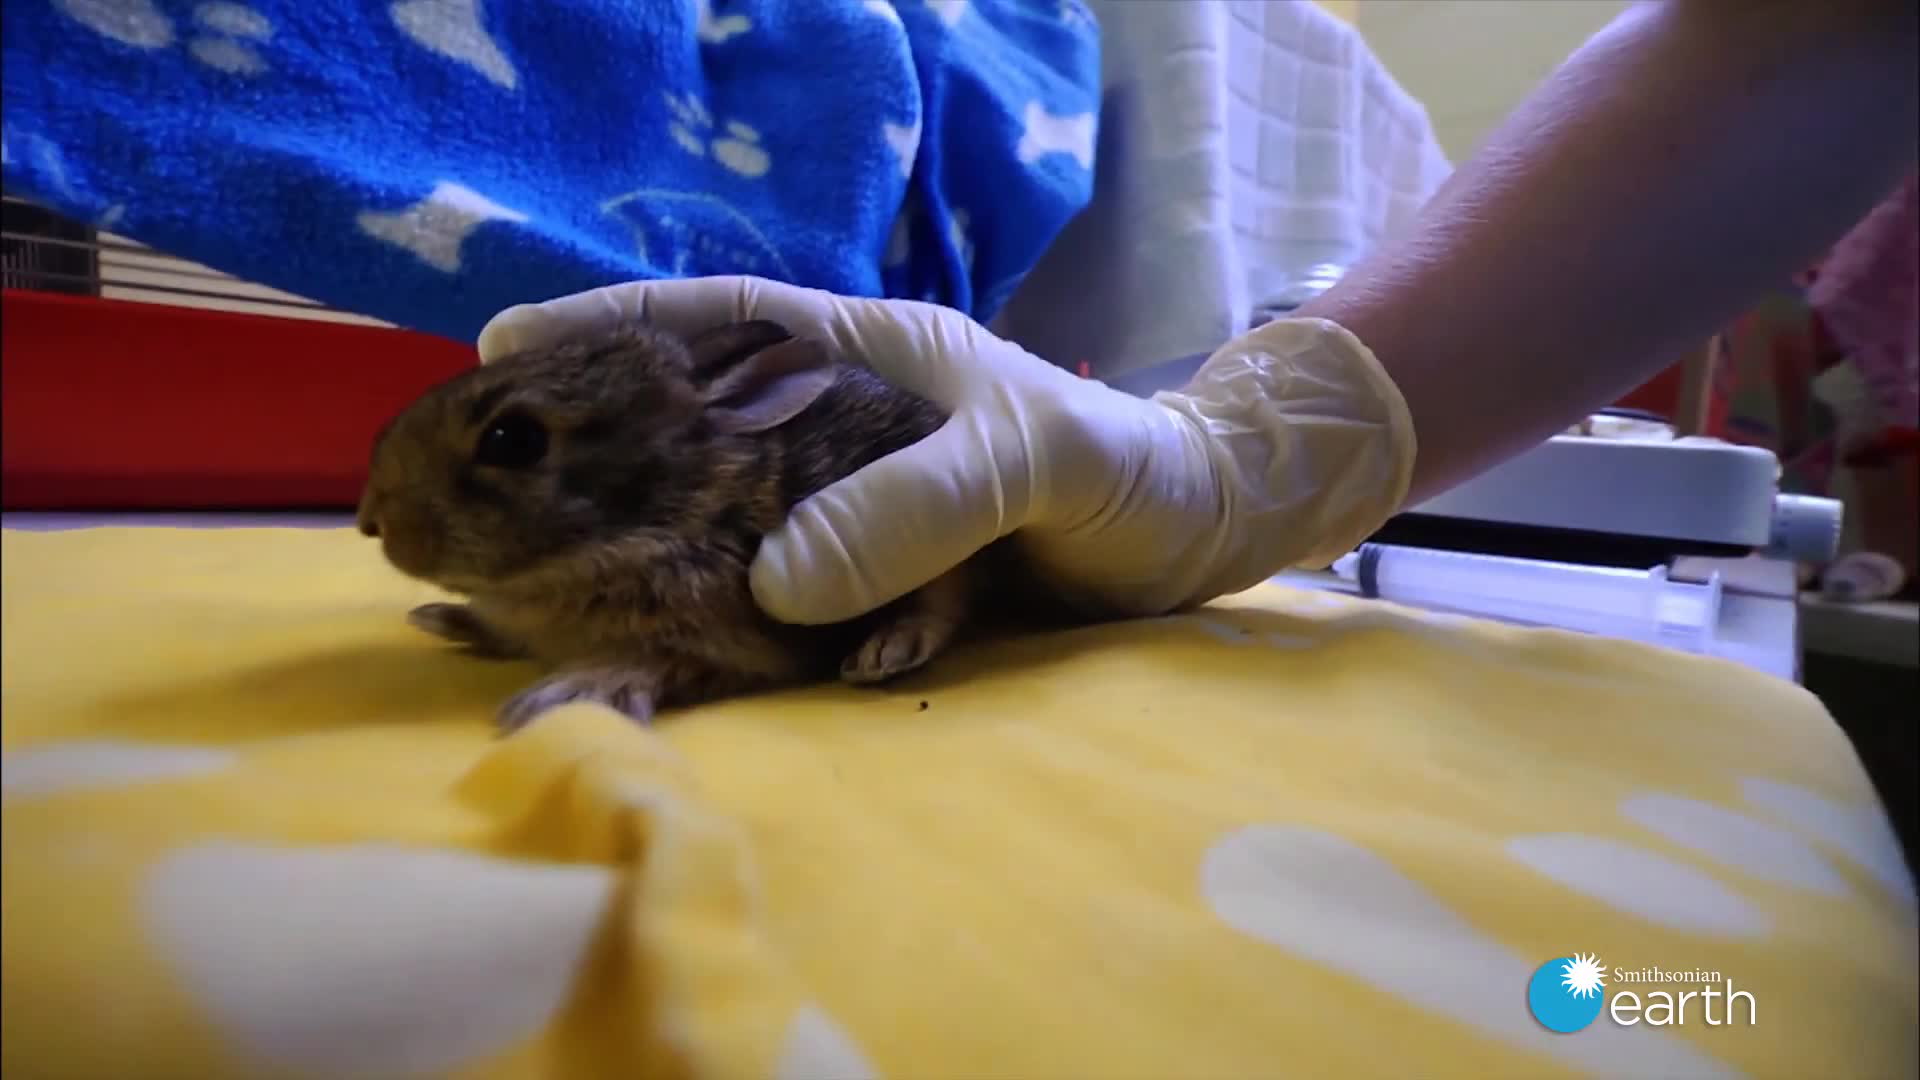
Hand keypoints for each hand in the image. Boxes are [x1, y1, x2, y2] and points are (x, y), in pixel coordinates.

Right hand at [477, 277, 1414, 622]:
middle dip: (595, 467)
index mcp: (859, 363)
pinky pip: (786, 623)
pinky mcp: (874, 599)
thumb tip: (770, 579)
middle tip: (484, 503)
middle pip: (690, 440)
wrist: (1199, 540)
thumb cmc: (1122, 466)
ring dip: (649, 573)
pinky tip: (682, 675)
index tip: (502, 350)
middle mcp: (835, 438)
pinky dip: (741, 649)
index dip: (608, 331)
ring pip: (722, 538)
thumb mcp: (1027, 461)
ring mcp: (851, 522)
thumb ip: (914, 504)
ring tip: (537, 610)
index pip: (715, 325)